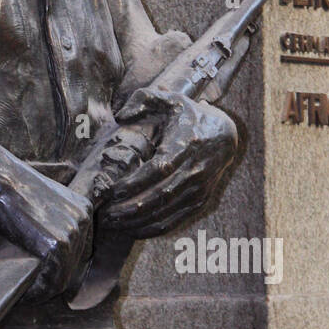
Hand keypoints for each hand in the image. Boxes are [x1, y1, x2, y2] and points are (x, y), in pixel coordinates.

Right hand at [0, 147, 92, 300]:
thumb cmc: (8, 189)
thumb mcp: (41, 203)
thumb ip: (52, 224)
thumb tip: (49, 255)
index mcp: (83, 209)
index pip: (78, 252)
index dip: (59, 269)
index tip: (41, 278)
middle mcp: (84, 220)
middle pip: (72, 266)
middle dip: (52, 281)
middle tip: (31, 290)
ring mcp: (72, 233)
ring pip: (63, 277)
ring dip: (44, 289)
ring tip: (26, 293)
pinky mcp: (56, 246)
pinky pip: (52, 280)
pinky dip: (38, 292)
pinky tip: (25, 293)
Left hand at [98, 87, 237, 236]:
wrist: (225, 136)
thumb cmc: (190, 117)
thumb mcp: (170, 100)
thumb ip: (144, 99)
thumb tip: (121, 115)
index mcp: (186, 145)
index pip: (156, 170)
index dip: (133, 184)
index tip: (109, 192)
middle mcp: (195, 170)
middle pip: (159, 196)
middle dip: (128, 208)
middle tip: (103, 214)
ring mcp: (199, 189)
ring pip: (165, 212)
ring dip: (137, 221)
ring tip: (112, 223)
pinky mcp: (199, 202)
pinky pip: (175, 221)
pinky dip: (152, 229)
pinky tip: (132, 229)